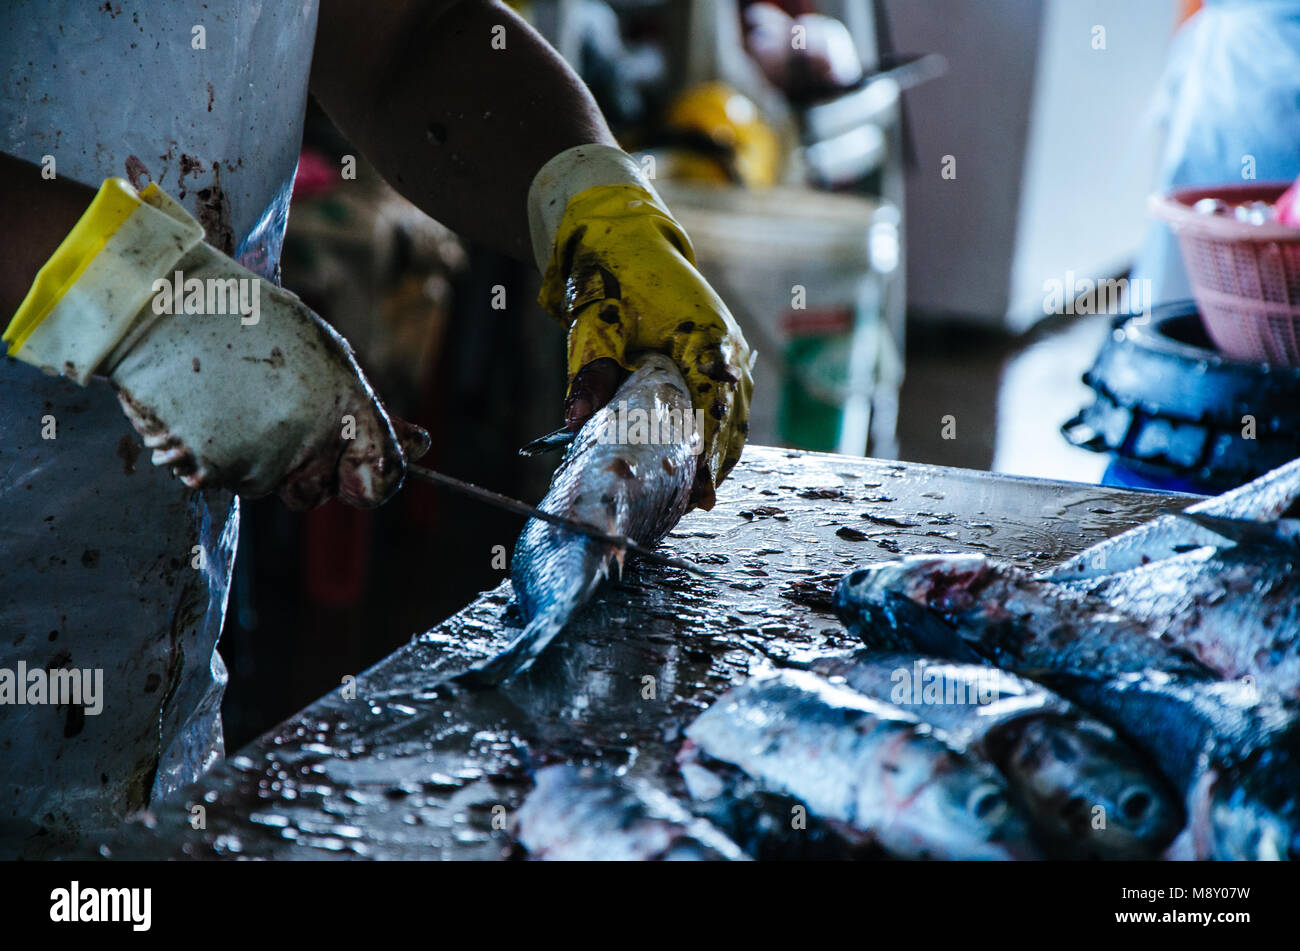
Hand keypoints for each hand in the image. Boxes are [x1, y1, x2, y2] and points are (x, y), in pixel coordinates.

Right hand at [4, 178, 424, 508]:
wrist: (164, 306)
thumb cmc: (250, 319)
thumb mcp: (324, 352)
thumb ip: (366, 408)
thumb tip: (420, 446)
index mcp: (345, 407)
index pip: (377, 479)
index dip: (373, 482)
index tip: (360, 474)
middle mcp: (308, 441)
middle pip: (317, 492)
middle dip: (306, 470)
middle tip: (276, 420)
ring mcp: (259, 460)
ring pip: (268, 486)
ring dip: (255, 457)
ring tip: (234, 400)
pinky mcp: (214, 470)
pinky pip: (225, 479)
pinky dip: (216, 455)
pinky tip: (206, 409)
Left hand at [531, 150, 752, 509]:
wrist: (626, 234)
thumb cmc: (612, 273)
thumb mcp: (596, 322)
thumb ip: (590, 371)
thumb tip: (575, 421)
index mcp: (708, 335)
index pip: (715, 405)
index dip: (708, 451)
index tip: (698, 488)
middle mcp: (730, 347)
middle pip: (732, 420)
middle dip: (714, 464)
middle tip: (692, 505)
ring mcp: (730, 353)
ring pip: (735, 418)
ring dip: (718, 455)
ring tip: (695, 497)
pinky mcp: (719, 358)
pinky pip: (726, 407)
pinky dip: (715, 437)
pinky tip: (697, 467)